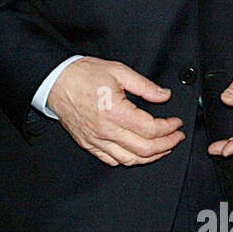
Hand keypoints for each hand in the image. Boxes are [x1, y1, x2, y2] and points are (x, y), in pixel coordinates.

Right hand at [47, 57, 184, 166]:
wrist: (56, 80)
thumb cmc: (82, 75)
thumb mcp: (118, 71)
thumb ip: (144, 86)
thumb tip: (163, 95)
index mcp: (115, 111)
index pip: (150, 129)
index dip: (169, 128)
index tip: (176, 123)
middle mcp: (106, 130)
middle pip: (144, 149)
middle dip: (166, 145)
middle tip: (176, 137)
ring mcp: (96, 140)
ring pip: (129, 160)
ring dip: (150, 157)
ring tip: (162, 148)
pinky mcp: (88, 144)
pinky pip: (111, 160)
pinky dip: (128, 160)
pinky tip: (136, 153)